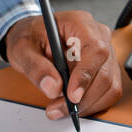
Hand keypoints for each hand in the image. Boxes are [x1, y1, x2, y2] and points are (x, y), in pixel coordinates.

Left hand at [3, 10, 121, 119]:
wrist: (33, 38)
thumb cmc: (30, 37)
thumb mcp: (22, 49)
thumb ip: (36, 67)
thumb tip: (53, 87)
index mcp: (80, 23)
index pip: (95, 50)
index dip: (85, 76)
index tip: (72, 96)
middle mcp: (98, 35)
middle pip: (104, 72)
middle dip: (83, 97)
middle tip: (58, 108)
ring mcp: (106, 52)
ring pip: (109, 85)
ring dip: (88, 104)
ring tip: (61, 108)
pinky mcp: (106, 68)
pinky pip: (108, 91)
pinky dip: (92, 104)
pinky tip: (73, 105)